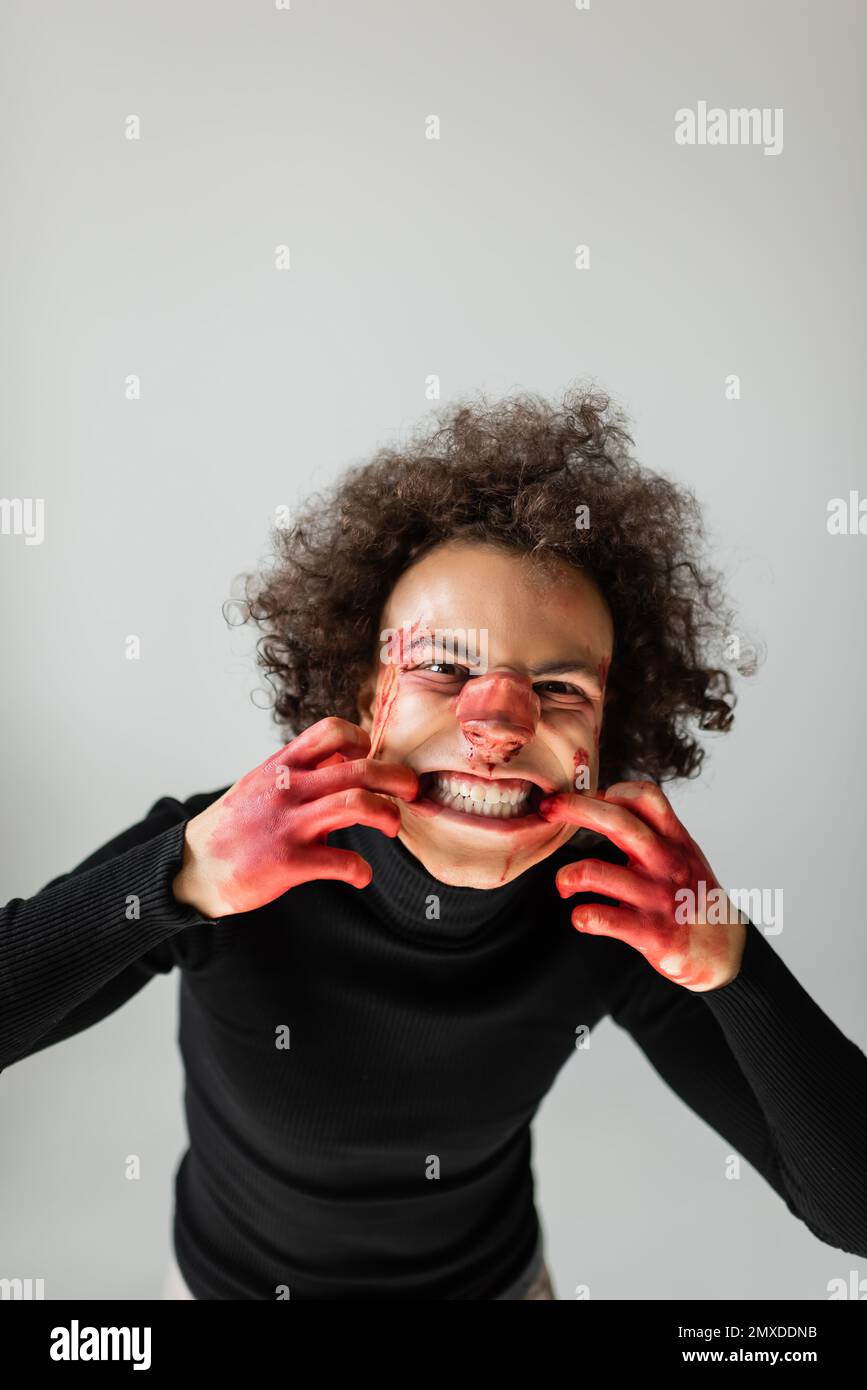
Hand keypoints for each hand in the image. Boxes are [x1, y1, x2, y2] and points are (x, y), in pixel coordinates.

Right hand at [173, 717, 418, 917]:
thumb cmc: (233, 827)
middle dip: (397, 777)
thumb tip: (347, 763)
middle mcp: (288, 788)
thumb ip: (301, 772)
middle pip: (359, 767)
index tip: (371, 760)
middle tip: (413, 789)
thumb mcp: (261, 784)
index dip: (362, 741)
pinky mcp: (288, 861)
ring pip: (357, 802)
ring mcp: (289, 823)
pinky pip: (342, 861)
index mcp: (282, 766)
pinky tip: (361, 876)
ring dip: (388, 814)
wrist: (192, 868)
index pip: (331, 731)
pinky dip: (361, 870)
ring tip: (393, 826)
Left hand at [538, 780, 746, 990]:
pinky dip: (583, 917)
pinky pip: (602, 918)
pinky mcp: (652, 933)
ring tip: (564, 884)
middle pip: (619, 823)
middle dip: (577, 808)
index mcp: (675, 841)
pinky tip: (582, 918)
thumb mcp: (684, 854)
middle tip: (548, 807)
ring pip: (598, 873)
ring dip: (568, 875)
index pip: (647, 798)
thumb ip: (652, 830)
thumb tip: (605, 801)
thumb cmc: (694, 896)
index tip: (592, 797)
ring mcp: (658, 898)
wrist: (724, 951)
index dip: (614, 790)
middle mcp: (667, 864)